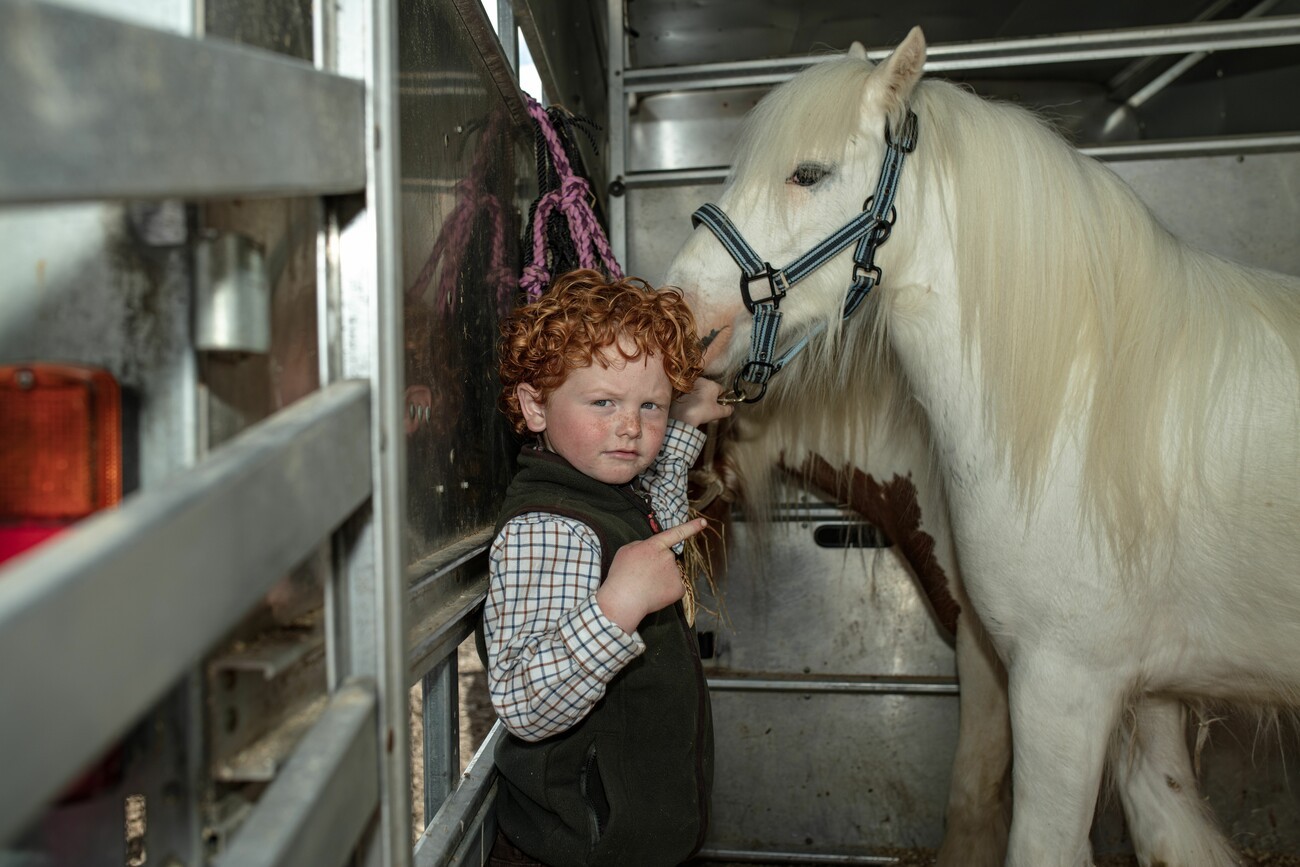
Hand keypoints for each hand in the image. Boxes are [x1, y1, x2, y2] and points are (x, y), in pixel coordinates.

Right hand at [596, 518, 707, 633]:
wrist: (624, 600)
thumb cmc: (621, 575)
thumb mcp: (626, 550)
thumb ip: (641, 545)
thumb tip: (651, 549)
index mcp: (655, 545)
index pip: (676, 533)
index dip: (691, 527)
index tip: (703, 522)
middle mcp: (669, 557)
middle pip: (667, 559)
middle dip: (657, 566)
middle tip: (641, 576)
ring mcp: (676, 573)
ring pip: (670, 574)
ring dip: (661, 579)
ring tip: (644, 586)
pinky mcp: (679, 589)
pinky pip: (674, 587)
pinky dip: (666, 591)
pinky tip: (654, 594)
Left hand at [670, 378, 733, 426]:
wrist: (683, 416)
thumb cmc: (702, 412)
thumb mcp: (719, 412)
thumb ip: (728, 409)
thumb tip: (731, 408)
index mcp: (711, 384)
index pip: (721, 389)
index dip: (721, 399)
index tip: (719, 406)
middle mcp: (701, 381)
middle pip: (710, 390)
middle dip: (711, 399)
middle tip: (710, 409)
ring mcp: (690, 385)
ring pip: (700, 392)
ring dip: (702, 399)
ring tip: (701, 410)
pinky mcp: (682, 390)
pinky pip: (691, 394)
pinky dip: (693, 399)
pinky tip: (693, 408)